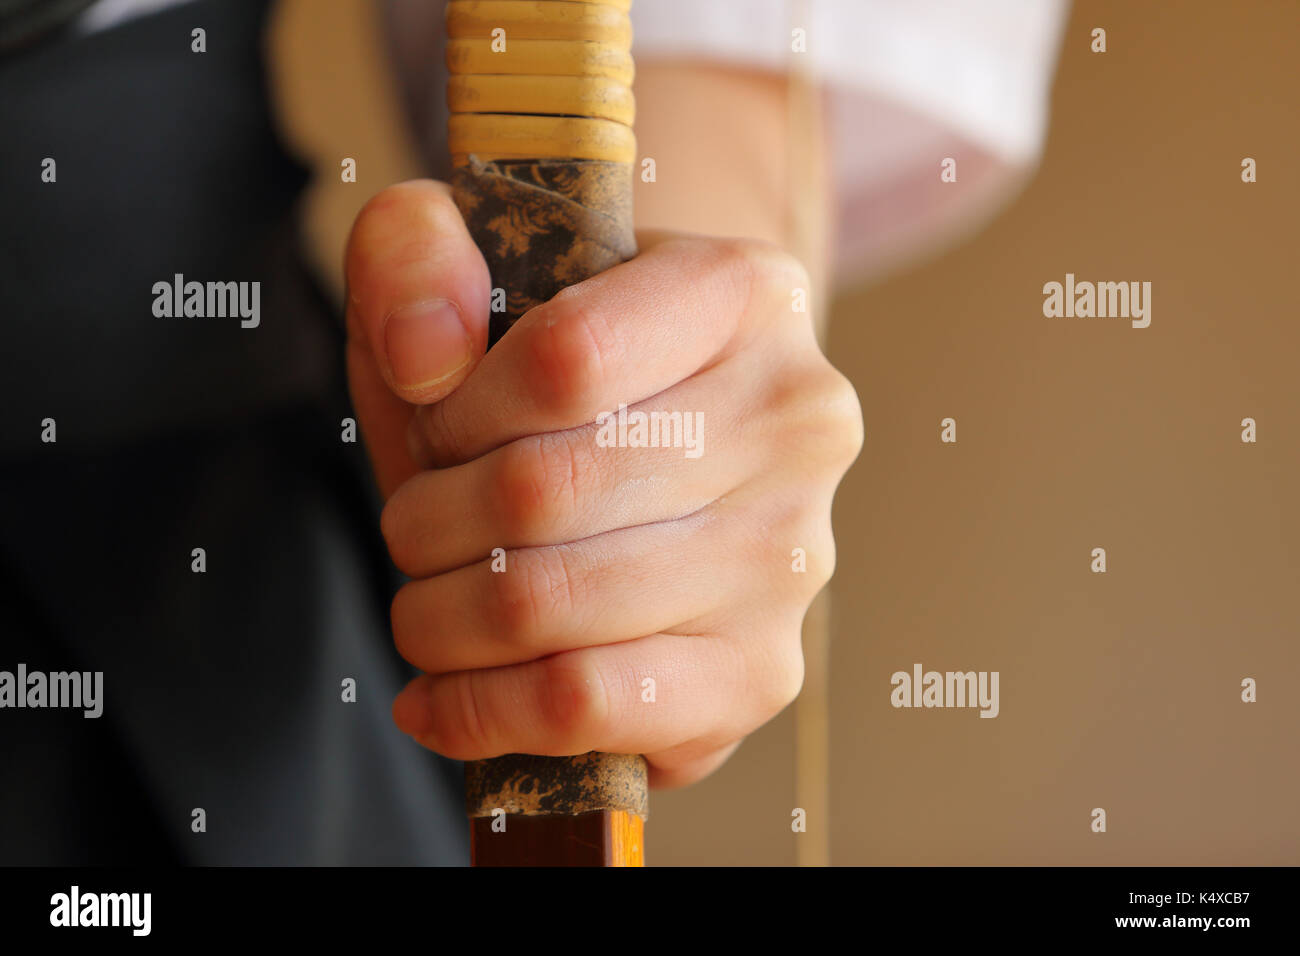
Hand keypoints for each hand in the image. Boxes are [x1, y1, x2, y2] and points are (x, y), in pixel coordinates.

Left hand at [344, 180, 862, 787]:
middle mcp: (800, 420)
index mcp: (747, 293)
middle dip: (428, 523)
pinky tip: (439, 694)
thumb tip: (422, 352)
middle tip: (415, 527)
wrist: (656, 466)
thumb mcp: (471, 279)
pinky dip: (480, 710)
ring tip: (425, 602)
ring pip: (549, 605)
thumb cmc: (555, 377)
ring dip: (438, 616)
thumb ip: (415, 252)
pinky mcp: (763, 671)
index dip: (455, 411)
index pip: (563, 360)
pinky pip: (588, 705)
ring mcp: (792, 556)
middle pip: (543, 491)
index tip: (435, 432)